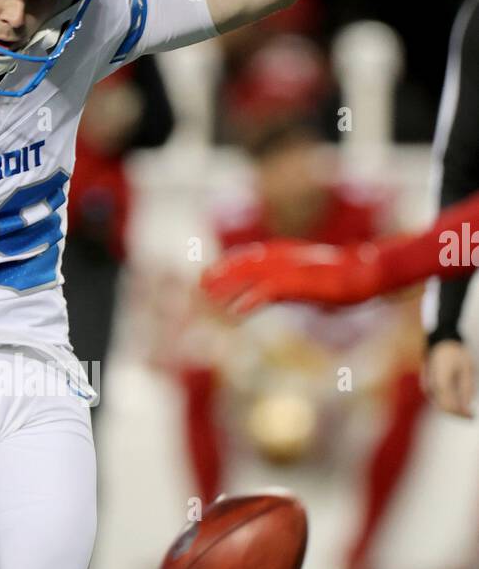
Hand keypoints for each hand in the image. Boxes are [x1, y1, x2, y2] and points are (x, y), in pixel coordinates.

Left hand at [200, 240, 384, 314]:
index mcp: (288, 255)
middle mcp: (286, 258)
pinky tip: (237, 312)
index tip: (213, 274)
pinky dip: (251, 300)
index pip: (253, 256)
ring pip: (253, 275)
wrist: (365, 274)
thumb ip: (286, 289)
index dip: (232, 264)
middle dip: (224, 273)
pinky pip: (269, 291)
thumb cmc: (344, 281)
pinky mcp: (299, 282)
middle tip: (202, 284)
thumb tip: (269, 297)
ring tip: (211, 297)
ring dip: (231, 285)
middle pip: (247, 263)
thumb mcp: (307, 285)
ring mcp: (291, 269)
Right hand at [423, 340, 475, 418]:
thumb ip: (467, 387)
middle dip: (457, 414)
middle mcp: (431, 386)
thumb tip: (467, 405)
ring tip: (465, 411)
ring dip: (452, 409)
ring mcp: (427, 385)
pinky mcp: (426, 384)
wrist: (440, 340)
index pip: (450, 406)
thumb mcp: (467, 368)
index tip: (472, 416)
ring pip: (439, 404)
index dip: (461, 414)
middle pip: (444, 407)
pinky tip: (456, 402)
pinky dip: (446, 403)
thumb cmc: (456, 352)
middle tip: (470, 416)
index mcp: (441, 383)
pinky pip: (436, 398)